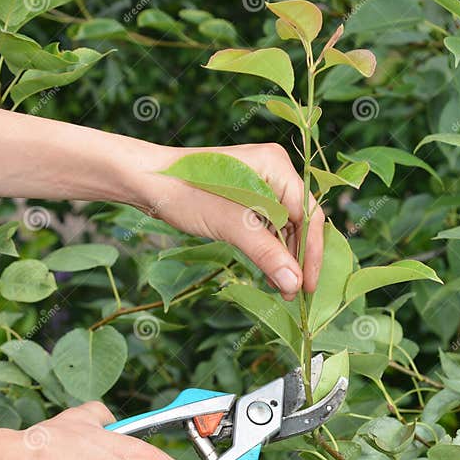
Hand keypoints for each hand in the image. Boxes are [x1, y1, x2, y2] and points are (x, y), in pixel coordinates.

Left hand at [140, 142, 324, 299]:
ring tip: (281, 288)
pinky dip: (268, 248)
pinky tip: (269, 272)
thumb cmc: (186, 193)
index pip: (308, 214)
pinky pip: (268, 224)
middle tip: (295, 293)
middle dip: (298, 257)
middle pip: (300, 220)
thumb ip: (266, 253)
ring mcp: (260, 181)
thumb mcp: (230, 225)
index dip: (311, 253)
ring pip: (285, 225)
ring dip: (283, 256)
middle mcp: (273, 170)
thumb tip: (294, 284)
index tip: (308, 285)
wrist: (149, 182)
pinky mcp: (247, 194)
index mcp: (276, 166)